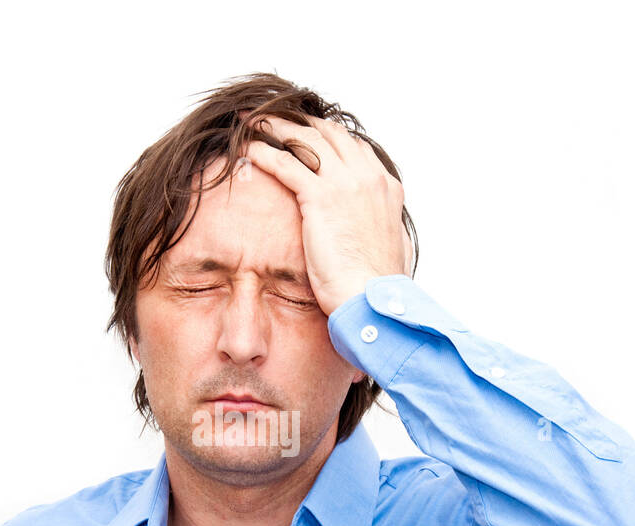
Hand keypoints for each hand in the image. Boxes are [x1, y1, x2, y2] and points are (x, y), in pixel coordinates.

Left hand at [244, 115, 412, 316]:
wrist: (372, 298)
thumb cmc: (375, 284)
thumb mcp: (388, 245)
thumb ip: (378, 227)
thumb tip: (370, 231)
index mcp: (386, 186)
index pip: (353, 146)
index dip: (326, 136)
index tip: (304, 134)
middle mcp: (368, 176)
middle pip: (328, 133)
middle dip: (298, 121)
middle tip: (273, 118)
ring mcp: (346, 183)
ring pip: (304, 139)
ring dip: (275, 127)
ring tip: (252, 122)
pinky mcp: (320, 197)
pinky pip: (285, 163)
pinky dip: (263, 152)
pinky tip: (247, 150)